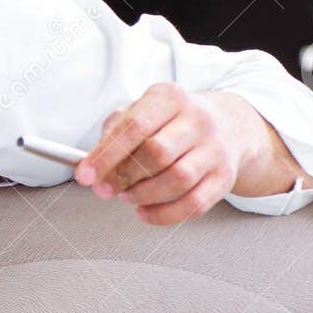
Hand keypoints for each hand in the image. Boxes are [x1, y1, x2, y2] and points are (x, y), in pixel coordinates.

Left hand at [73, 83, 255, 224]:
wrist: (227, 126)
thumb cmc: (170, 122)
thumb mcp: (140, 111)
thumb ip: (113, 133)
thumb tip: (92, 164)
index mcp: (170, 98)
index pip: (134, 126)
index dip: (105, 155)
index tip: (85, 176)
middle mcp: (198, 120)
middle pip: (156, 153)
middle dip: (123, 177)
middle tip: (105, 189)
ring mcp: (215, 149)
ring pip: (177, 180)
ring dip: (143, 195)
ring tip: (128, 195)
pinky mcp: (224, 177)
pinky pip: (194, 205)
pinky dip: (163, 214)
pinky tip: (144, 211)